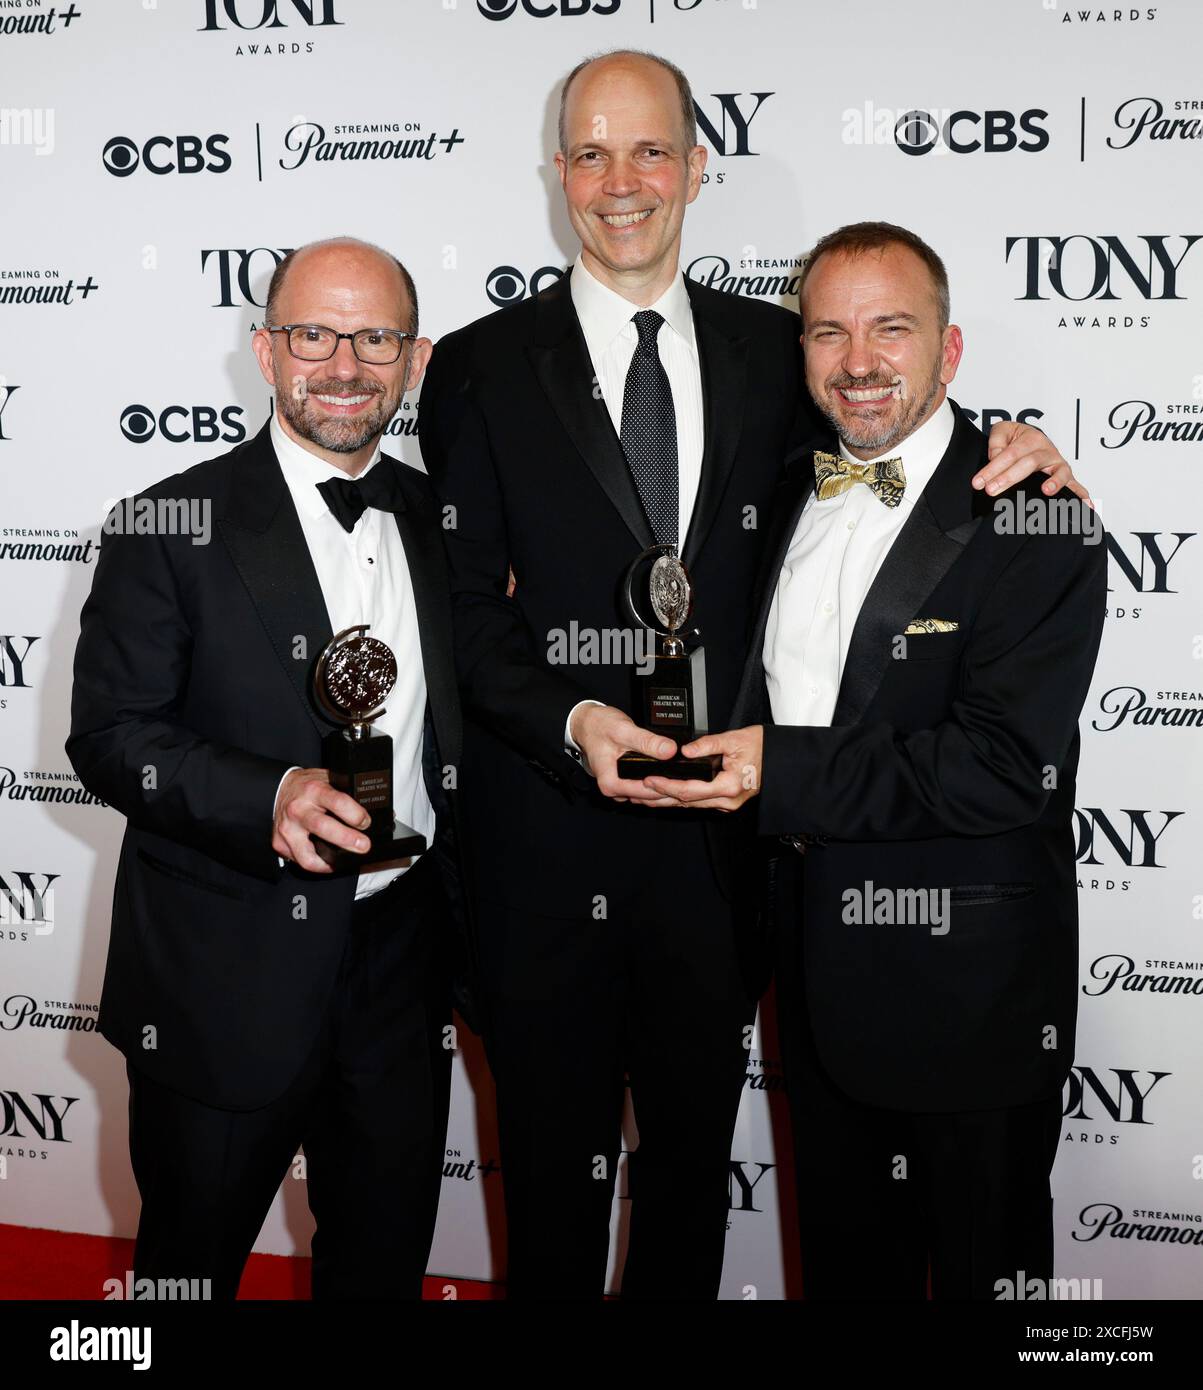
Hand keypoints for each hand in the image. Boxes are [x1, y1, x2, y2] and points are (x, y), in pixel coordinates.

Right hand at [272, 767, 370, 872]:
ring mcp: (288, 829)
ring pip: (308, 855)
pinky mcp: (280, 844)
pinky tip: (329, 861)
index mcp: (314, 790)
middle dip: (347, 839)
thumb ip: (346, 793)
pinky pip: (302, 862)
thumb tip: (376, 808)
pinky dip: (318, 865)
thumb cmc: (308, 786)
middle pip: (323, 828)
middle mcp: (299, 809)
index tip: (366, 822)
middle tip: (364, 846)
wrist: (280, 789)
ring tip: (345, 860)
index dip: (355, 814)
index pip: (337, 802)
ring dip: (330, 862)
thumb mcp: (328, 780)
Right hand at [570, 703, 677, 801]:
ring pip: (648, 794)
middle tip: (689, 777)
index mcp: (611, 783)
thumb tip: (670, 750)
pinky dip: (658, 782)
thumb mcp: (624, 731)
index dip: (666, 785)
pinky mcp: (625, 782)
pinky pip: (645, 787)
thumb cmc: (599, 727)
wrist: (588, 723)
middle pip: (648, 796)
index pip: (645, 793)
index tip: (684, 778)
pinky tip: (670, 774)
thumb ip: (647, 741)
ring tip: (683, 775)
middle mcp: (614, 790)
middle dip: (669, 788)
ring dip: (665, 786)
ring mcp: (620, 787)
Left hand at [643, 725, 763, 811]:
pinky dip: (680, 799)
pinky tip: (665, 797)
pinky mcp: (725, 801)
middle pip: (686, 802)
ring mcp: (727, 804)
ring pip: (691, 805)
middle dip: (660, 798)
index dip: (667, 786)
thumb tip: (684, 750)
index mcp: (729, 786)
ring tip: (645, 798)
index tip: (650, 780)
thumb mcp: (734, 739)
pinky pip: (698, 802)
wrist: (779, 757)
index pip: (690, 790)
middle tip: (637, 793)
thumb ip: (707, 745)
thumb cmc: (761, 747)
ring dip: (666, 801)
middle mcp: (727, 800)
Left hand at [974, 419, 1090, 504]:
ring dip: (1054, 482)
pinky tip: (1086, 506)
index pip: (1009, 454)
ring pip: (1058, 472)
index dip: (993, 468)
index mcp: (1031, 438)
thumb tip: (996, 457)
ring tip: (1047, 491)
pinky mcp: (1064, 476)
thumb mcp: (1003, 431)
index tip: (978, 482)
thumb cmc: (1015, 438)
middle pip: (1029, 463)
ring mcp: (1058, 464)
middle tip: (991, 490)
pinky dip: (1082, 495)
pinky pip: (1076, 486)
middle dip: (1009, 477)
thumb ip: (997, 441)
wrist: (1029, 438)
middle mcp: (1047, 450)